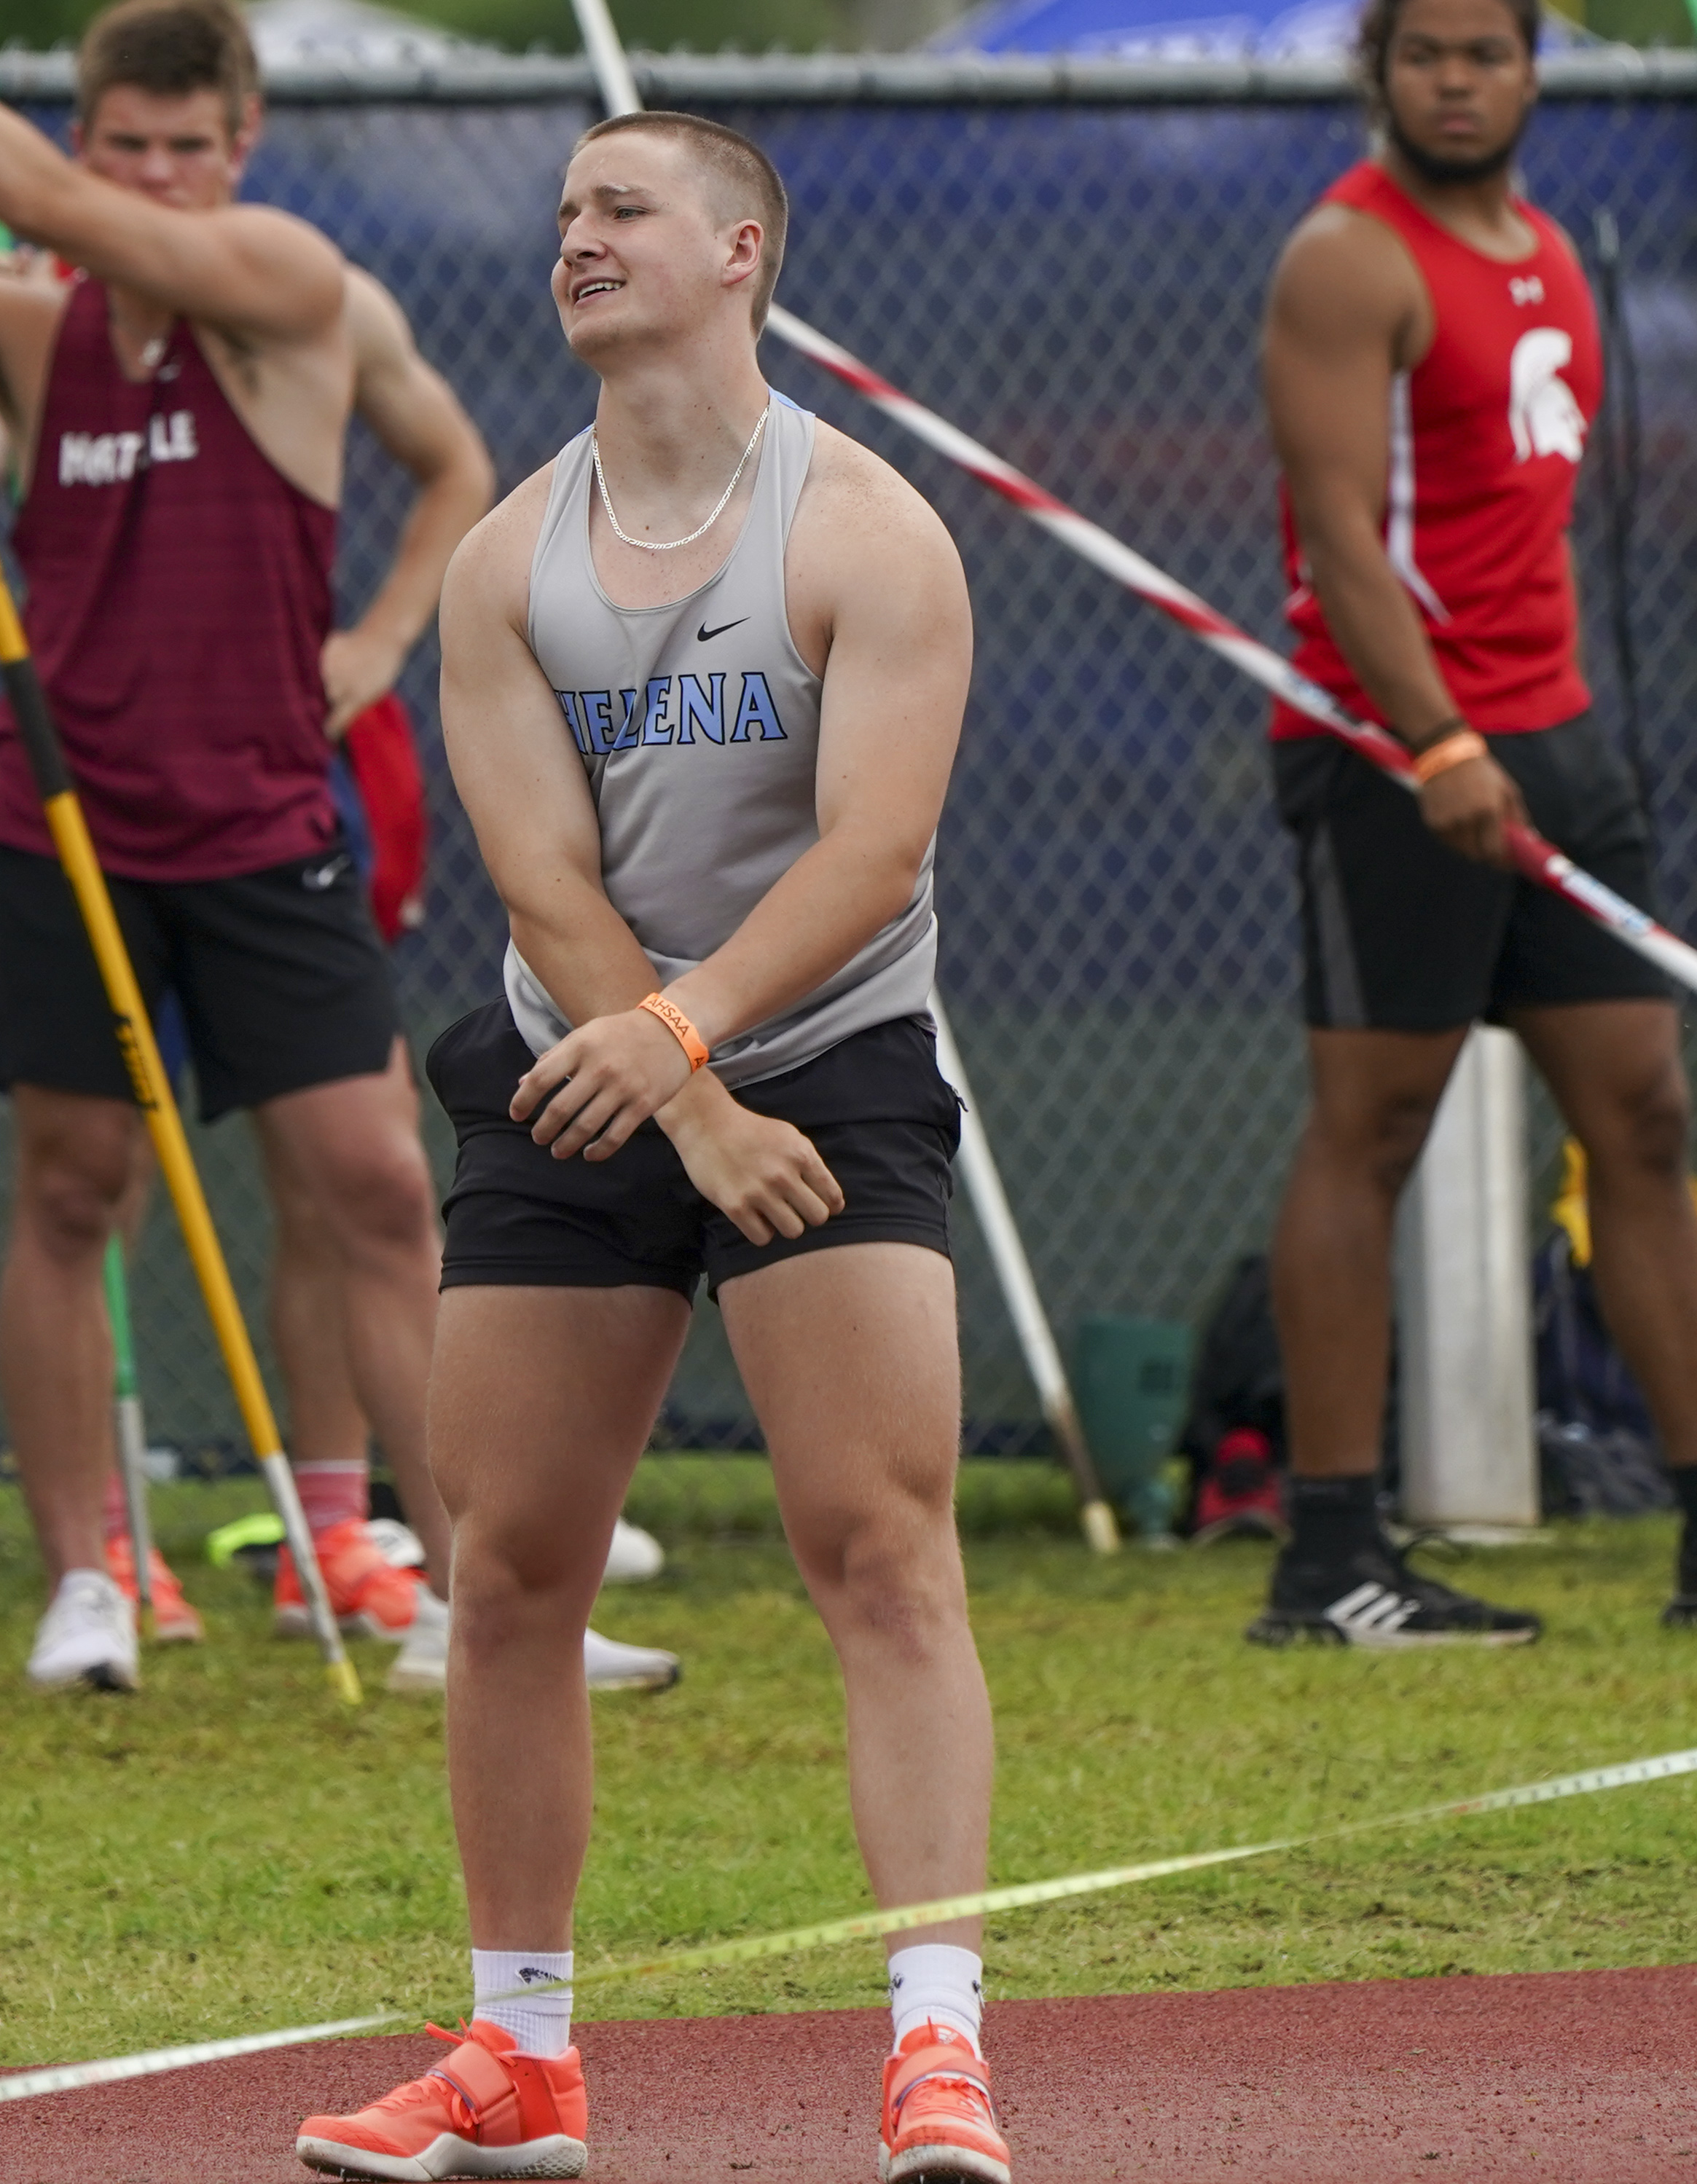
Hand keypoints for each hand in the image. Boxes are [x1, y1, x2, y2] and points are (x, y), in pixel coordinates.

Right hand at [321, 624, 407, 739]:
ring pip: (323, 679)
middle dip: (334, 696)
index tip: (328, 733)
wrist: (384, 637)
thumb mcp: (375, 691)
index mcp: (358, 696)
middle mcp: (343, 682)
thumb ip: (355, 705)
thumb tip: (335, 719)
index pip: (338, 717)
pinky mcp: (329, 649)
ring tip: (350, 669)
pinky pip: (322, 662)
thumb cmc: (382, 668)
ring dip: (331, 678)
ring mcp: (334, 664)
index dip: (332, 726)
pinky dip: (330, 663)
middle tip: (347, 688)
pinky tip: (345, 657)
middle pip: (329, 697)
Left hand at [512, 1005, 693, 1161]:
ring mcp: (623, 1087)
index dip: (523, 1101)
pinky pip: (615, 1136)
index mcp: (580, 1047)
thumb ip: (554, 1057)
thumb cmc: (622, 1033)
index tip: (517, 1115)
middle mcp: (600, 1067)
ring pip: (586, 1127)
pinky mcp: (643, 1104)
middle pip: (561, 1109)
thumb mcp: (586, 1035)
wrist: (672, 1030)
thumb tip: (522, 1083)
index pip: (541, 1078)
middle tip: (539, 1138)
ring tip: (558, 1151)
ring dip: (566, 1144)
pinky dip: (598, 1151)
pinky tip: (589, 1154)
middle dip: (544, 1129)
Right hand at [660, 1078, 845, 1245]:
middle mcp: (783, 1175)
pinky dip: (761, 1232)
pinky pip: (763, 1238)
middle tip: (792, 1207)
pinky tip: (754, 1216)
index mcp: (801, 1155)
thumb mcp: (790, 1137)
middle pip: (817, 1217)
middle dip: (807, 1215)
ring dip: (784, 1224)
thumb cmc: (751, 1131)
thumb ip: (810, 1164)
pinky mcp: (735, 1206)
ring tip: (772, 1212)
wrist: (707, 1123)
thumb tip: (832, 1200)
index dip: (829, 1205)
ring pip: (793, 1231)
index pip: (833, 1196)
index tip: (817, 1204)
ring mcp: (759, 1192)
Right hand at [1418, 753, 1527, 867]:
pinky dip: (1457, 838)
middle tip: (1495, 850)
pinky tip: (1460, 820)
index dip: (1502, 861)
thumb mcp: (1507, 790)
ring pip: (1462, 850)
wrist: (1446, 755)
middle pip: (1477, 855)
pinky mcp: (1433, 823)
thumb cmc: (1483, 772)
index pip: (1495, 851)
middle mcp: (1466, 819)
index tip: (1509, 863)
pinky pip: (1448, 842)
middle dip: (1488, 855)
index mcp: (1488, 810)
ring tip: (1476, 828)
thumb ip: (1519, 818)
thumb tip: (1530, 841)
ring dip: (1472, 846)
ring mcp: (1447, 822)